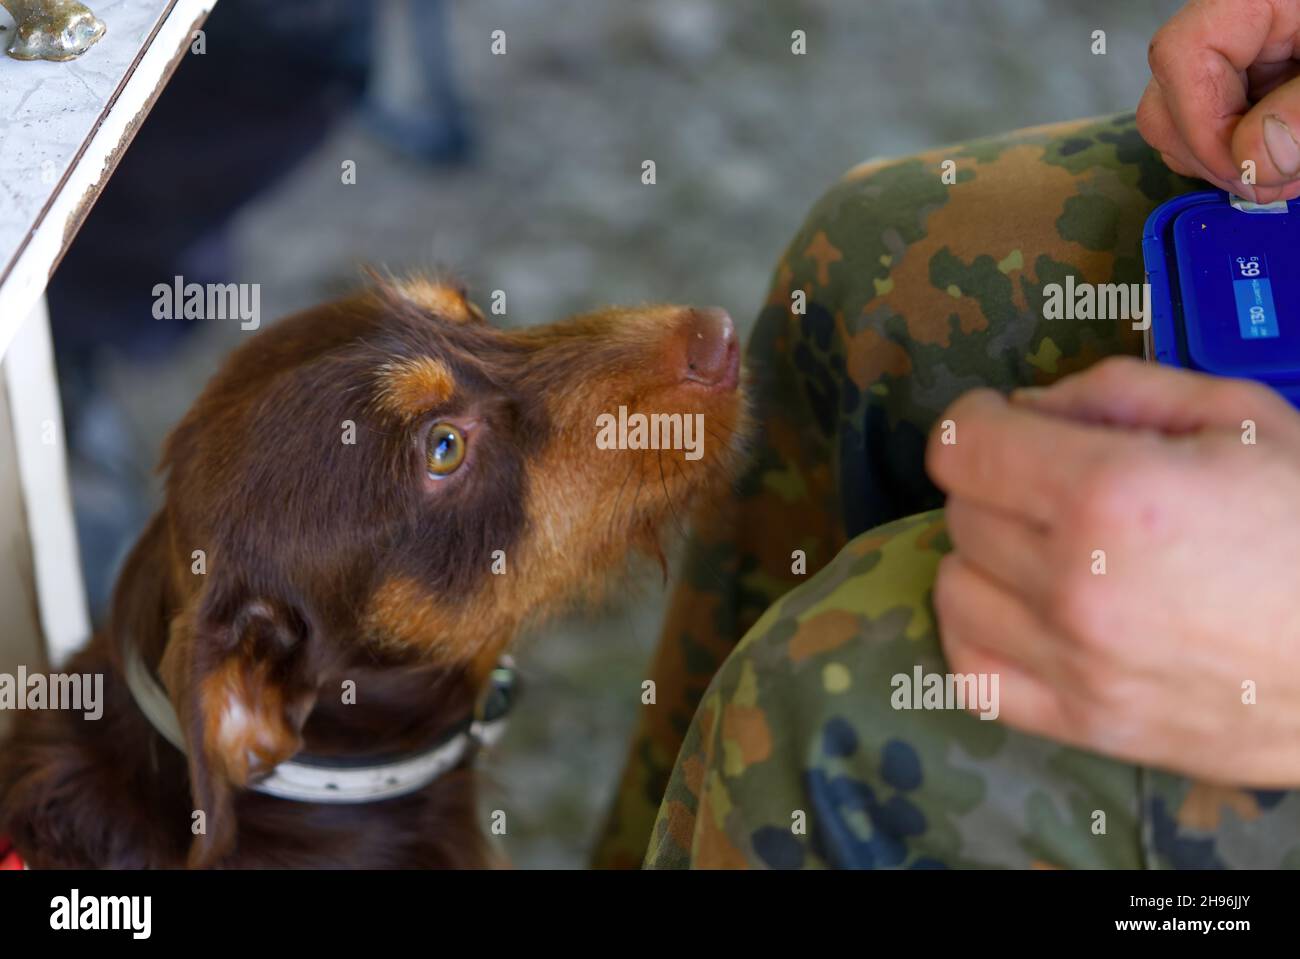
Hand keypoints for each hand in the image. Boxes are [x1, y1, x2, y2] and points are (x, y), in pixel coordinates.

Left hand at [926, 357, 1299, 786]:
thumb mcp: (1240, 417)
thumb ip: (1116, 391)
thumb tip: (1024, 408)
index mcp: (1111, 495)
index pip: (961, 447)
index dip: (976, 421)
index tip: (1003, 424)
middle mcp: (1075, 585)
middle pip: (962, 512)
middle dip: (999, 485)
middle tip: (1059, 487)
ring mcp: (1076, 664)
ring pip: (954, 587)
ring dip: (988, 559)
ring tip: (1050, 553)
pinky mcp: (1087, 725)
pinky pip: (972, 672)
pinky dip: (985, 634)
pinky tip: (1029, 614)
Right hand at [1138, 0, 1299, 202]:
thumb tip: (1250, 163)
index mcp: (1251, 0)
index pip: (1180, 55)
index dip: (1199, 125)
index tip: (1241, 170)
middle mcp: (1229, 24)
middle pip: (1165, 98)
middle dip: (1208, 155)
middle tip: (1266, 184)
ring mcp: (1233, 55)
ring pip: (1178, 123)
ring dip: (1222, 163)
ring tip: (1284, 174)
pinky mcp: (1244, 80)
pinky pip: (1211, 126)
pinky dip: (1238, 157)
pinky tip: (1279, 162)